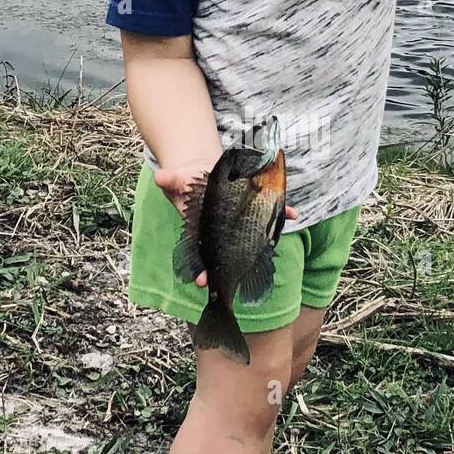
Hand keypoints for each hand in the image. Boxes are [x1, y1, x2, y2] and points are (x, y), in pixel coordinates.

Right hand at [154, 158, 297, 287]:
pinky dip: (281, 212)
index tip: (202, 282)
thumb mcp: (175, 182)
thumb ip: (169, 181)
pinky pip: (266, 211)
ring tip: (271, 245)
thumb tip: (160, 177)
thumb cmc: (186, 183)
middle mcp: (222, 230)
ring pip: (251, 234)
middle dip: (231, 265)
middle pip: (228, 251)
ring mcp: (238, 220)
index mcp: (202, 228)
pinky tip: (292, 213)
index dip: (201, 270)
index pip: (201, 253)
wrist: (202, 171)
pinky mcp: (250, 206)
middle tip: (231, 281)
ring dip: (263, 240)